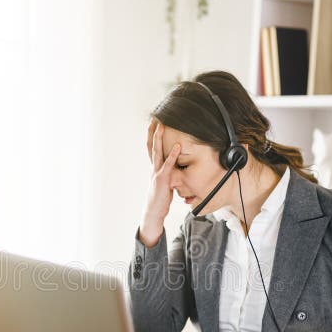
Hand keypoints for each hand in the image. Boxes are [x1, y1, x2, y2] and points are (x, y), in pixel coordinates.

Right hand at [138, 120, 179, 246]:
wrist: (153, 213)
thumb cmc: (160, 200)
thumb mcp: (165, 185)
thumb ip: (168, 175)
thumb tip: (174, 170)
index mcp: (154, 169)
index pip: (153, 149)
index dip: (153, 137)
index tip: (154, 125)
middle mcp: (154, 168)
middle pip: (152, 146)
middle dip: (153, 132)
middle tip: (155, 119)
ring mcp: (156, 173)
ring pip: (157, 152)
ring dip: (159, 138)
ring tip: (162, 126)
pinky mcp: (162, 180)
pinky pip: (168, 165)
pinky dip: (173, 155)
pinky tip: (178, 146)